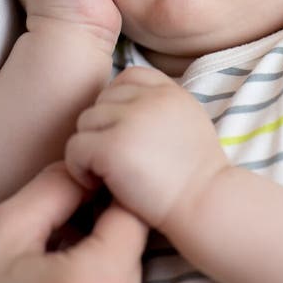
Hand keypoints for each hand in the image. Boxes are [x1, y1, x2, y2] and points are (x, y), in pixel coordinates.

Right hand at [0, 164, 146, 282]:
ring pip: (127, 281)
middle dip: (101, 231)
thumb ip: (60, 186)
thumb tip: (94, 166)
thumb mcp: (4, 227)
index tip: (79, 189)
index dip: (108, 191)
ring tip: (47, 268)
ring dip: (99, 264)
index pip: (133, 215)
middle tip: (52, 233)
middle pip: (133, 250)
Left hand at [65, 67, 227, 229]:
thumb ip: (160, 108)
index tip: (123, 132)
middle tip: (115, 160)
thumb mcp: (189, 123)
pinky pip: (75, 148)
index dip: (118, 102)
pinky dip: (78, 168)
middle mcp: (150, 98)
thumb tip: (121, 108)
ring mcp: (130, 120)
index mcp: (170, 91)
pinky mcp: (112, 147)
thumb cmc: (197, 177)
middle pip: (102, 100)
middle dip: (103, 129)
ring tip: (107, 174)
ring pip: (85, 122)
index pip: (128, 76)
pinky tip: (98, 185)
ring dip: (90, 148)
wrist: (207, 206)